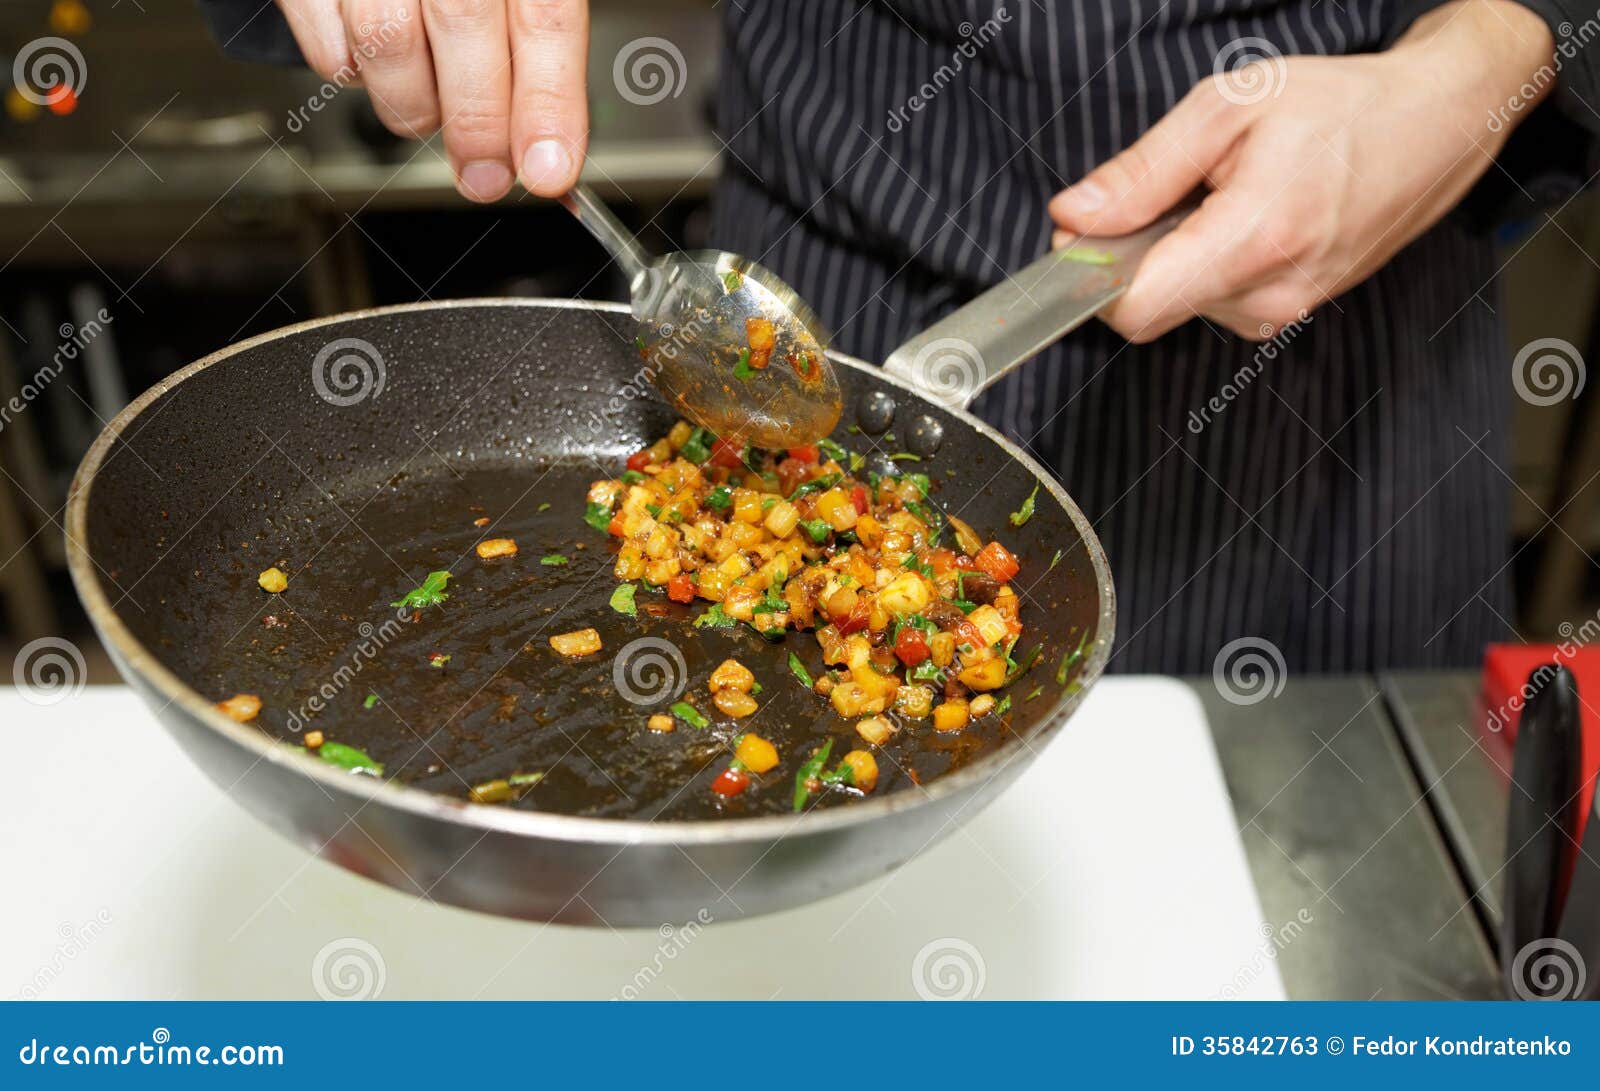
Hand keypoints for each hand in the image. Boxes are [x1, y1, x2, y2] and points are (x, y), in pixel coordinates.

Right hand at [276, 0, 588, 201]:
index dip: (548, 100)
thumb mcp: (506, 2)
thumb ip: (534, 56)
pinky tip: (374, 63)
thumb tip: (548, 152)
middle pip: (465, 23)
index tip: (548, 170)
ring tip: (427, 108)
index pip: (545, 16)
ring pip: (390, 38)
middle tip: (485, 175)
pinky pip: (330, 48)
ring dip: (414, 104)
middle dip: (478, 122)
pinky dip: (354, 74)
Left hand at [1047, 0, 1554, 341]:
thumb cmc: (1339, 107)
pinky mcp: (1289, 312)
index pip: (1136, 310)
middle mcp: (1269, 293)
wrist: (1435, 125)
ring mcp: (1283, 310)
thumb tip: (1073, 215)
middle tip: (1164, 189)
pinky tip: (1237, 215)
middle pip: (1150, 307)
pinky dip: (1205, 262)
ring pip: (1181, 304)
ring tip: (1218, 194)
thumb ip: (1143, 172)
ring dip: (1174, 256)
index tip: (1081, 233)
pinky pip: (1215, 300)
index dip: (1091, 277)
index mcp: (1253, 240)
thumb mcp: (1227, 108)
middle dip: (1133, 256)